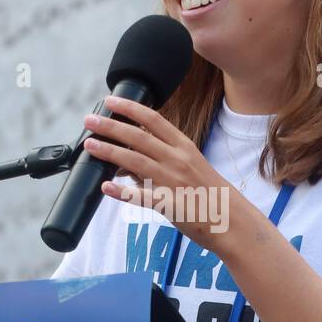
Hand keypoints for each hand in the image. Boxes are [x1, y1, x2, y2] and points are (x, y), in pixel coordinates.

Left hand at [81, 95, 238, 253]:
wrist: (231, 220)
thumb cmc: (210, 193)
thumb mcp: (191, 166)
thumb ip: (161, 159)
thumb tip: (127, 160)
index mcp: (184, 147)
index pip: (154, 120)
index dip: (130, 108)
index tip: (111, 100)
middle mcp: (177, 160)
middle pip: (139, 137)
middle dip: (111, 127)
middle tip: (90, 120)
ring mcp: (173, 181)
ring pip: (135, 162)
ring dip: (109, 152)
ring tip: (90, 145)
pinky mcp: (169, 204)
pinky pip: (141, 196)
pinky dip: (122, 192)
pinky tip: (106, 187)